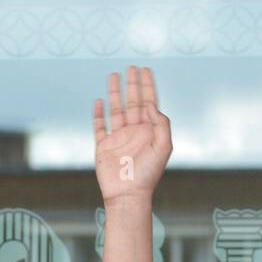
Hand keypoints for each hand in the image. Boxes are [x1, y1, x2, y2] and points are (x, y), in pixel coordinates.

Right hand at [93, 65, 172, 205]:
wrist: (128, 194)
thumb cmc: (148, 174)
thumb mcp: (163, 147)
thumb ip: (161, 124)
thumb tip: (150, 105)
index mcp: (150, 131)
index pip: (149, 103)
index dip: (148, 86)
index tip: (145, 70)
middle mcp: (134, 132)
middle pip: (133, 102)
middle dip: (133, 84)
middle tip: (131, 67)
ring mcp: (118, 138)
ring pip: (116, 110)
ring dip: (115, 93)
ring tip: (114, 75)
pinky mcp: (103, 146)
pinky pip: (99, 126)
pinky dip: (98, 114)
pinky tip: (99, 101)